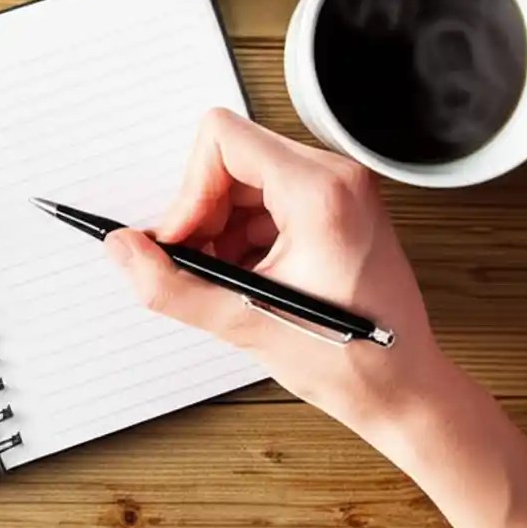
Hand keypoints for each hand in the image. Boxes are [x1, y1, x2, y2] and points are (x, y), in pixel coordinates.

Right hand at [105, 108, 451, 432]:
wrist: (402, 388)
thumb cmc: (350, 360)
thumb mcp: (242, 322)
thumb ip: (168, 284)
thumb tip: (123, 249)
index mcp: (321, 193)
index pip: (222, 139)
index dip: (188, 191)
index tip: (184, 240)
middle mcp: (336, 177)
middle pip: (229, 157)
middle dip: (201, 213)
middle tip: (198, 265)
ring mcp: (338, 189)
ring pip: (242, 178)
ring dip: (218, 227)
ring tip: (228, 280)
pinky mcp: (335, 206)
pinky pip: (264, 197)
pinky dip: (240, 234)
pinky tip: (248, 277)